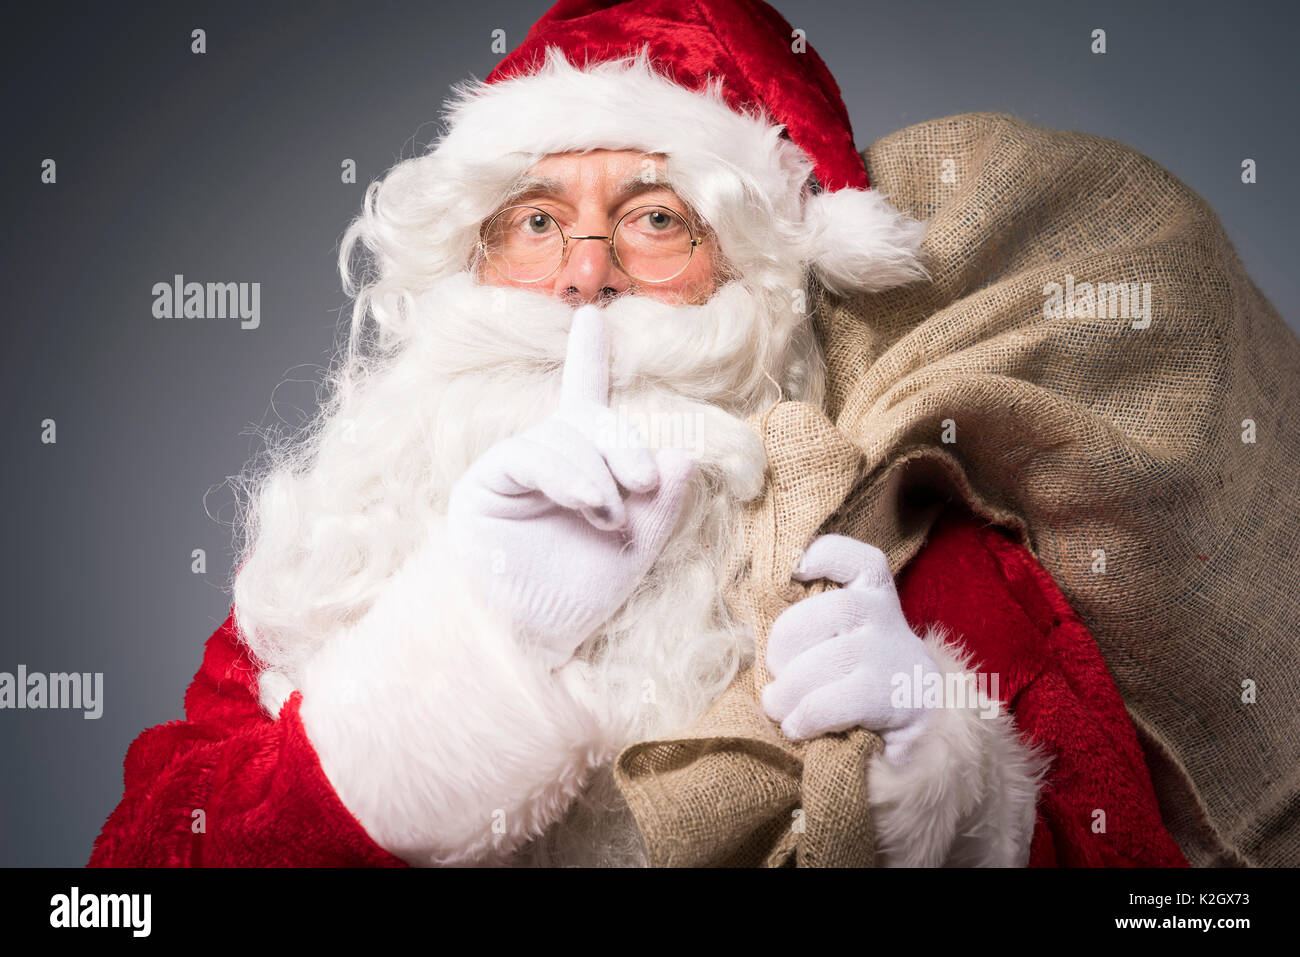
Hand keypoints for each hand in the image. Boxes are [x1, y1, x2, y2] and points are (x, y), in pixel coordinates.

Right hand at [446, 304, 695, 668]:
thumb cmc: (575, 598)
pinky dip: (568, 474)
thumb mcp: (636, 552)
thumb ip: (661, 506)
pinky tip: (589, 502)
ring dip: (598, 472)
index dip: (588, 361)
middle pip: (589, 419)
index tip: (589, 318)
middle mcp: (549, 461)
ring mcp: (517, 467)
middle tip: (646, 481)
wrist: (523, 638)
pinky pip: (530, 454)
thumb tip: (682, 454)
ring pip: (565, 435)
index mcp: (585, 471)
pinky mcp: (488, 480)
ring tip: (610, 516)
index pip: (587, 404)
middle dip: (623, 442)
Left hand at [761, 534, 938, 765]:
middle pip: (831, 611)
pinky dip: (807, 716)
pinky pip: (836, 702)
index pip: (858, 560)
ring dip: (790, 689)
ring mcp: (895, 659)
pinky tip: (799, 729)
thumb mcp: (838, 645)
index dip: (825, 555)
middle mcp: (888, 620)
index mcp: (873, 597)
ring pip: (830, 659)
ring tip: (779, 708)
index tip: (797, 571)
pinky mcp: (896, 702)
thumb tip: (755, 633)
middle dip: (786, 644)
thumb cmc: (856, 689)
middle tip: (775, 676)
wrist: (917, 744)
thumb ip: (809, 629)